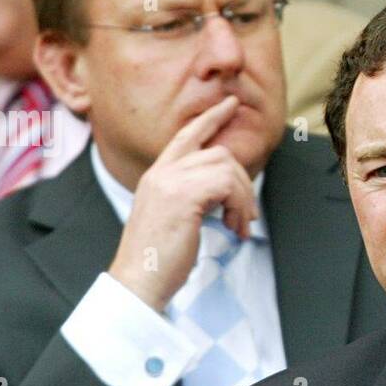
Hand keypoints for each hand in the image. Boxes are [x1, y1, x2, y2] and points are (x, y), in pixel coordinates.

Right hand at [108, 97, 257, 310]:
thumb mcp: (173, 219)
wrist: (139, 280)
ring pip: (226, 167)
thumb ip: (191, 197)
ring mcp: (170, 182)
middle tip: (246, 215)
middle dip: (242, 182)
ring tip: (239, 226)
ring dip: (243, 198)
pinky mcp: (183, 196)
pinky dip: (239, 206)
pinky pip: (227, 185)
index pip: (185, 136)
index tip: (230, 105)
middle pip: (218, 153)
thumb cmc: (158, 259)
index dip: (210, 118)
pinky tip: (234, 228)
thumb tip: (223, 193)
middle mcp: (161, 173)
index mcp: (156, 176)